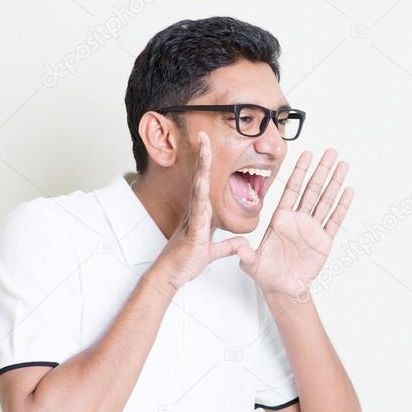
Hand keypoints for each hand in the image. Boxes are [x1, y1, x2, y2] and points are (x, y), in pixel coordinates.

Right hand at [151, 132, 249, 291]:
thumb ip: (226, 246)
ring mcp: (192, 219)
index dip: (207, 166)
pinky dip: (200, 196)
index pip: (206, 184)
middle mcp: (196, 212)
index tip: (208, 147)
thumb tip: (240, 244)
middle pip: (200, 179)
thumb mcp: (212, 252)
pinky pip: (198, 211)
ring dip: (201, 168)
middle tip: (203, 135)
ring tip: (203, 149)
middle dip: (202, 157)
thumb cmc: (185, 261)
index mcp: (201, 214)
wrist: (171, 275)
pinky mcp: (193, 231)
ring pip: (199, 188)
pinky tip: (202, 182)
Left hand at [236, 148, 352, 299]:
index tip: (306, 154)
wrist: (283, 288)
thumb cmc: (266, 274)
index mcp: (280, 219)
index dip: (299, 172)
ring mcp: (312, 229)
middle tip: (331, 152)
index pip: (292, 190)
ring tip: (343, 165)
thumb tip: (237, 246)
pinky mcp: (323, 241)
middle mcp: (297, 220)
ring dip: (334, 183)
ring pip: (325, 201)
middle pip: (312, 190)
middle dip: (321, 170)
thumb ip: (245, 253)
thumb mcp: (251, 263)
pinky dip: (342, 207)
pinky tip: (348, 191)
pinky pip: (334, 221)